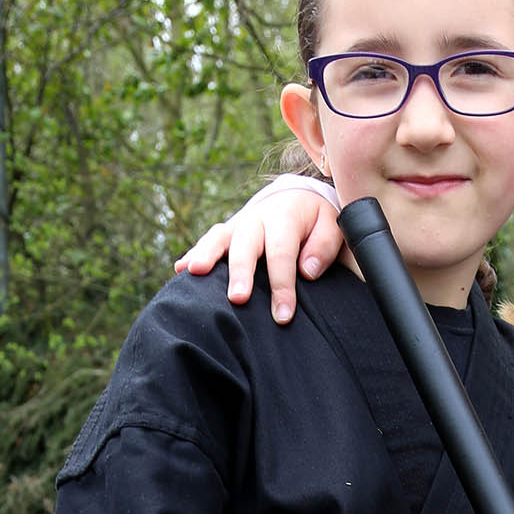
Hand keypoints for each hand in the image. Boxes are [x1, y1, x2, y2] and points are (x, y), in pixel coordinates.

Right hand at [174, 185, 344, 320]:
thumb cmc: (317, 222)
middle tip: (238, 299)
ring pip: (220, 237)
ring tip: (194, 273)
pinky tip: (180, 270)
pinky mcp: (227, 232)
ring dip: (207, 256)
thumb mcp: (333, 226)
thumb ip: (325, 246)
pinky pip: (209, 240)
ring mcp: (239, 223)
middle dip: (241, 272)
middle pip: (246, 245)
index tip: (283, 315)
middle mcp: (258, 217)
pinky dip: (194, 254)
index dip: (281, 285)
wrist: (298, 198)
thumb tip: (307, 270)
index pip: (282, 253)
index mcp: (286, 216)